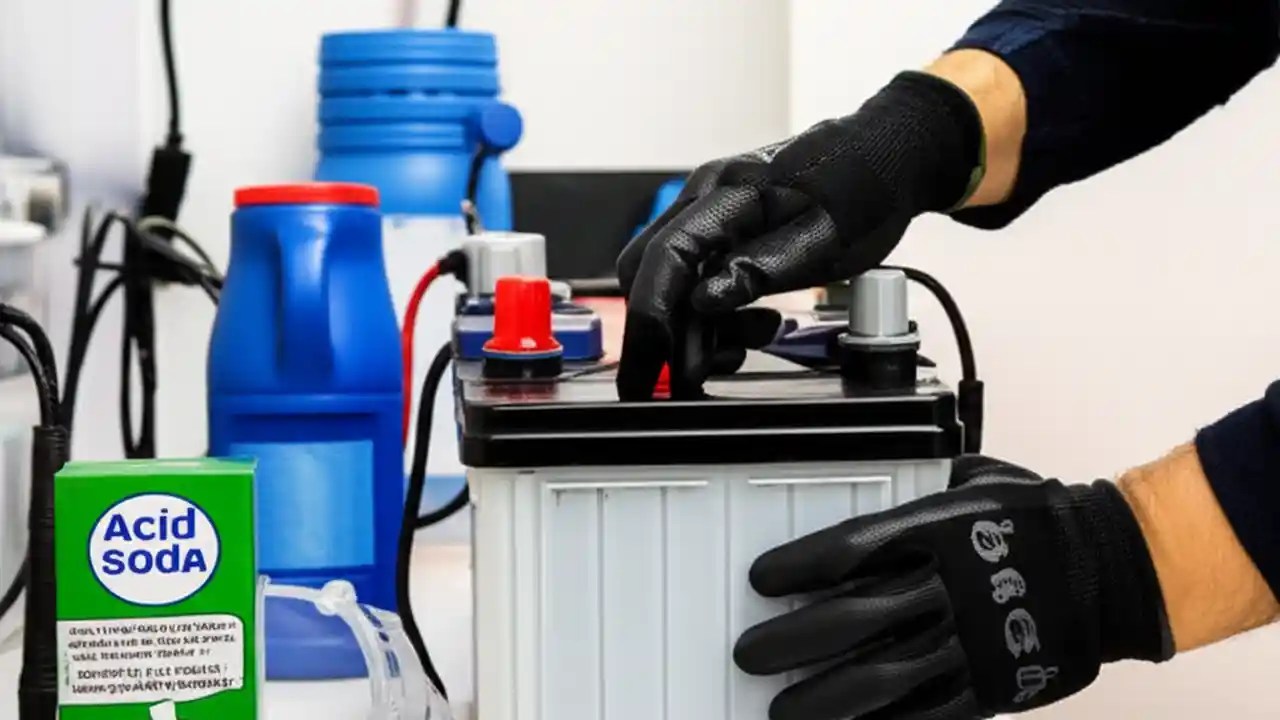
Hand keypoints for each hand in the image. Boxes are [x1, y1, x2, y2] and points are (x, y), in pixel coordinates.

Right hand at [614, 71, 984, 399]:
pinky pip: (701, 279)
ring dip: (698, 329)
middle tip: (685, 380)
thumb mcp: (822, 240)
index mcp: (726, 193)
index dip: (649, 318)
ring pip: (676, 282)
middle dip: (664, 332)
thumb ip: (759, 269)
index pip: (664, 258)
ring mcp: (712, 214)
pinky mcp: (725, 231)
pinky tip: (754, 328)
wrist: (888, 157)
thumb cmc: (864, 190)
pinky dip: (717, 315)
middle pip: (653, 272)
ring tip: (742, 351)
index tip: (649, 370)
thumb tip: (703, 300)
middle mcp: (706, 198)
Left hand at [734, 456, 1172, 719]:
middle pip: (855, 618)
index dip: (799, 566)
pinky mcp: (989, 687)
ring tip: (782, 712)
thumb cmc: (1041, 519)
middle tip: (750, 655)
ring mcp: (969, 643)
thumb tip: (884, 478)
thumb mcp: (979, 479)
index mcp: (940, 532)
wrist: (1115, 569)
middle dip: (793, 640)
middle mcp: (948, 588)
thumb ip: (924, 485)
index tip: (761, 580)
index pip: (852, 549)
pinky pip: (926, 714)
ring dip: (824, 698)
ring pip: (882, 678)